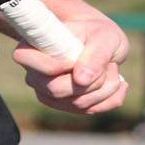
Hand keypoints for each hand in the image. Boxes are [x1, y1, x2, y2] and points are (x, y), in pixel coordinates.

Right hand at [10, 13, 129, 115]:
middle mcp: (35, 73)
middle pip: (57, 89)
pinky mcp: (65, 105)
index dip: (52, 64)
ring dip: (106, 88)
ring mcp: (48, 92)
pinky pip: (89, 111)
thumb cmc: (98, 33)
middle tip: (107, 63)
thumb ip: (95, 54)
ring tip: (112, 67)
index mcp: (33, 46)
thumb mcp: (104, 36)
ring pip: (77, 103)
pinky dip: (110, 99)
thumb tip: (81, 79)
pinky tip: (119, 83)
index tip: (75, 57)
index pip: (25, 58)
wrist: (101, 43)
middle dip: (91, 79)